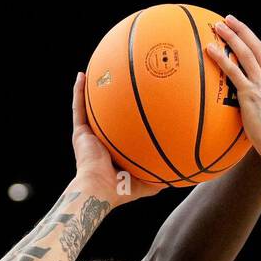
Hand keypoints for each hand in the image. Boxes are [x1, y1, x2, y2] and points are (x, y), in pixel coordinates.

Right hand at [71, 72, 163, 202]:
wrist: (100, 189)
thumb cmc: (121, 190)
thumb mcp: (147, 183)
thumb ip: (162, 178)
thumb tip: (182, 176)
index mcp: (114, 150)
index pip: (122, 130)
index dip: (128, 118)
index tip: (138, 102)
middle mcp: (101, 140)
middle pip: (106, 115)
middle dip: (110, 99)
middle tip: (119, 81)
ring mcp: (89, 136)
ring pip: (89, 107)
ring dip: (90, 90)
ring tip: (96, 71)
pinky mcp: (80, 133)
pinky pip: (79, 108)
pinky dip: (78, 92)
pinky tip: (81, 76)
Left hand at [206, 16, 260, 166]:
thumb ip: (257, 105)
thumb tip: (245, 108)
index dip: (252, 40)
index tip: (242, 31)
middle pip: (255, 46)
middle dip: (241, 30)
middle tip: (227, 19)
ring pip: (245, 53)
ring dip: (231, 36)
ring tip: (217, 26)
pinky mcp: (250, 93)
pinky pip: (233, 71)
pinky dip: (221, 58)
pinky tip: (209, 49)